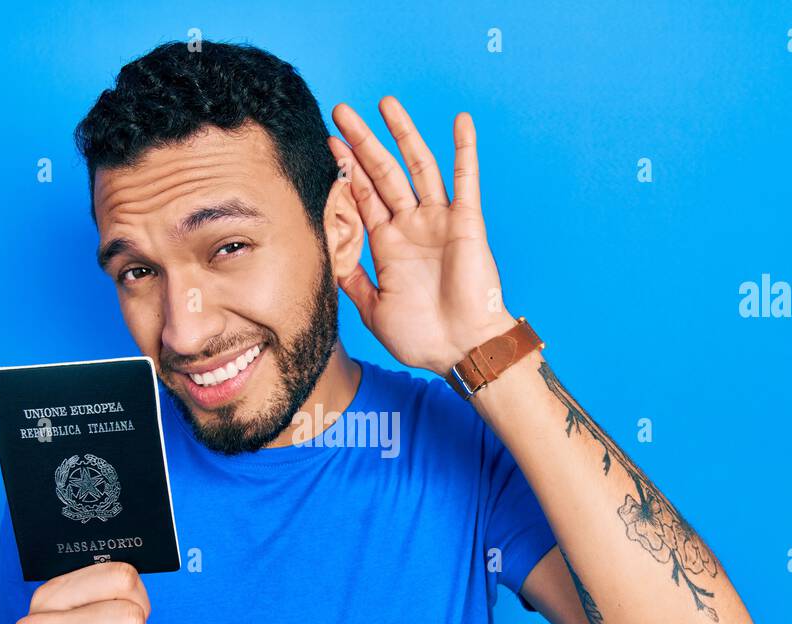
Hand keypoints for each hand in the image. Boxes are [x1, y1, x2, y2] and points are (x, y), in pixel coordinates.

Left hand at [328, 97, 516, 374]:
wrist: (460, 351)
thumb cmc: (421, 337)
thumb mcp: (372, 309)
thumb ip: (351, 281)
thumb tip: (325, 258)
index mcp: (388, 246)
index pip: (363, 197)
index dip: (346, 170)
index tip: (327, 142)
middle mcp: (411, 227)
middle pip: (382, 173)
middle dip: (361, 142)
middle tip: (340, 111)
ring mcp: (438, 222)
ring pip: (417, 167)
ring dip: (402, 135)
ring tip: (385, 103)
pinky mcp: (465, 224)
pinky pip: (466, 181)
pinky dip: (465, 150)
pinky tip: (460, 121)